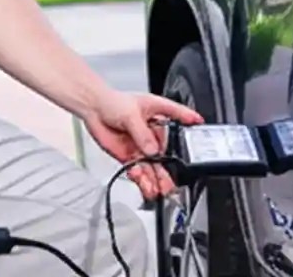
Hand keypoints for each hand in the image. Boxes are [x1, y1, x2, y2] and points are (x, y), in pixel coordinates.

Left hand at [83, 92, 203, 201]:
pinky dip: (141, 179)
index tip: (200, 125)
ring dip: (156, 179)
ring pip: (153, 165)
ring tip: (161, 191)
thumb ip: (142, 133)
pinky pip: (138, 170)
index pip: (178, 116)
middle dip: (170, 167)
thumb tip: (152, 150)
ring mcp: (141, 145)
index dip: (190, 120)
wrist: (92, 110)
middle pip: (166, 151)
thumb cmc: (111, 102)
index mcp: (157, 113)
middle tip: (173, 182)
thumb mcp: (130, 114)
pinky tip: (145, 186)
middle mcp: (152, 131)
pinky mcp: (130, 155)